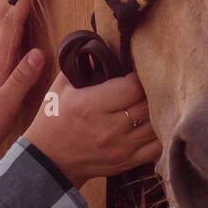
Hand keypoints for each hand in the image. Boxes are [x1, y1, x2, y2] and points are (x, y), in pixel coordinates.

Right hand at [23, 70, 160, 189]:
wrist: (48, 161)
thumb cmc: (53, 120)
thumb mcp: (60, 88)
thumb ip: (79, 66)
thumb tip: (99, 46)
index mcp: (91, 105)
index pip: (133, 87)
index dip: (137, 78)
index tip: (134, 76)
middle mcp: (108, 127)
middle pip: (148, 105)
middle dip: (150, 94)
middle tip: (148, 88)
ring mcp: (120, 148)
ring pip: (156, 126)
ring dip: (157, 114)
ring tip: (153, 106)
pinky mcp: (126, 162)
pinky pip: (156, 148)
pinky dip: (159, 135)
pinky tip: (153, 126)